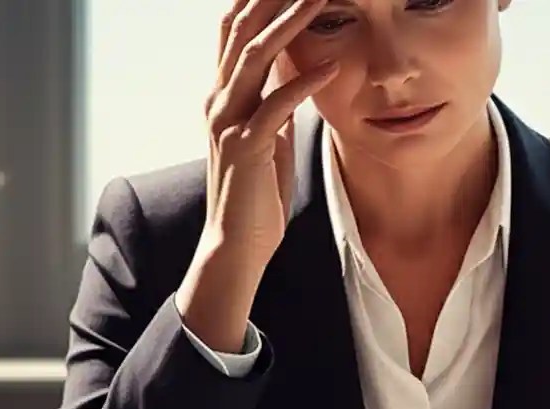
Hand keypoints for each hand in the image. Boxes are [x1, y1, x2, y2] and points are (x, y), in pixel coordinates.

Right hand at [177, 0, 338, 351]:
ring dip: (290, 23)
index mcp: (223, 94)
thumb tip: (294, 72)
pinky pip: (276, 107)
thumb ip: (274, 103)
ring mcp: (228, 122)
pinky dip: (303, 83)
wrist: (237, 244)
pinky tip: (331, 66)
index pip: (235, 30)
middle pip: (242, 30)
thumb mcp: (267, 136)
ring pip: (256, 58)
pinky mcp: (246, 148)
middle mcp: (219, 100)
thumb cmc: (257, 192)